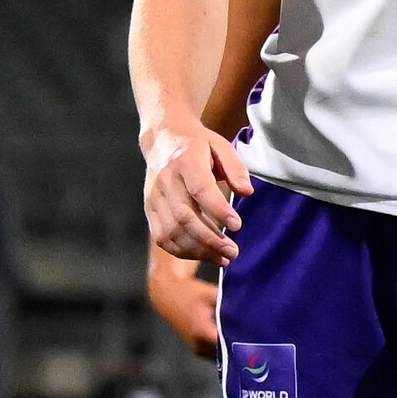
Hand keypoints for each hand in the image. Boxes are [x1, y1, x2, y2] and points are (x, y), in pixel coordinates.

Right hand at [141, 125, 251, 264]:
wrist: (163, 139)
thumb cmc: (199, 145)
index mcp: (185, 161)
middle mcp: (165, 181)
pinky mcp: (150, 209)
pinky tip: (202, 255)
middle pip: (184, 216)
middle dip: (210, 239)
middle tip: (233, 251)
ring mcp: (154, 196)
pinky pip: (161, 236)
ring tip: (222, 258)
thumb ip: (236, 168)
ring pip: (171, 231)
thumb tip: (247, 192)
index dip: (218, 210)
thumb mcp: (222, 146)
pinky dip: (181, 250)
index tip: (237, 226)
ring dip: (197, 250)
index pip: (200, 189)